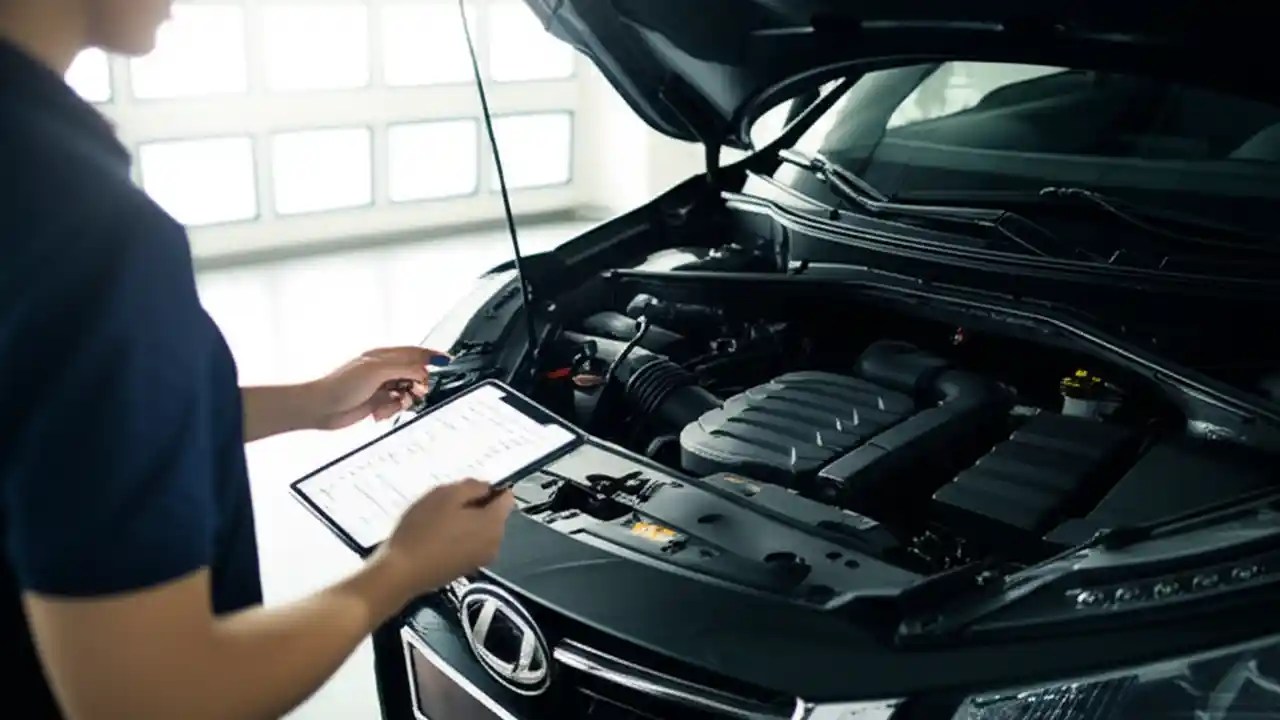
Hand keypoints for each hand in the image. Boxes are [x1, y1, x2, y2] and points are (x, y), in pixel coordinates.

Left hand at [306, 347, 448, 429]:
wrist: (320, 408)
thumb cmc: (342, 385)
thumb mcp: (378, 371)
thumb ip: (405, 368)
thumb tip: (426, 370)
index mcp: (384, 356)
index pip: (414, 352)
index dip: (431, 356)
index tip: (448, 362)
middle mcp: (384, 370)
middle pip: (414, 374)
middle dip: (417, 385)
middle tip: (414, 393)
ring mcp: (381, 387)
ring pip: (407, 392)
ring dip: (404, 401)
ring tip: (391, 405)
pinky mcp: (377, 403)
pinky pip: (396, 406)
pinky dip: (392, 410)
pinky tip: (380, 414)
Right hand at [376, 480, 514, 599]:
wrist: (402, 573)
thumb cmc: (424, 529)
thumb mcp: (446, 495)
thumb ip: (472, 487)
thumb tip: (487, 488)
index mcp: (494, 523)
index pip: (507, 498)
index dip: (491, 488)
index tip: (467, 488)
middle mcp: (495, 543)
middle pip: (494, 515)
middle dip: (476, 506)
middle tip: (447, 504)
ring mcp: (481, 560)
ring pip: (481, 530)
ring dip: (466, 522)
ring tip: (438, 521)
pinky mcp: (466, 570)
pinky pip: (471, 545)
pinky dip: (460, 538)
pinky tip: (437, 538)